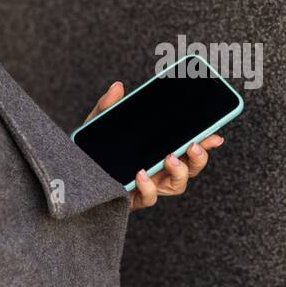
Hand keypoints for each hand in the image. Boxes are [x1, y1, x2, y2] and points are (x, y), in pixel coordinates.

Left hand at [83, 81, 225, 211]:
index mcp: (157, 151)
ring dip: (179, 172)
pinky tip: (141, 174)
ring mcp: (147, 186)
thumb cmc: (88, 150)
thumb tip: (117, 87)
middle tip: (194, 144)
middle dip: (199, 158)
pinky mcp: (132, 199)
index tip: (216, 135)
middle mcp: (157, 171)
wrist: (69, 171)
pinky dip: (148, 186)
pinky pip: (149, 197)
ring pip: (176, 186)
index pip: (188, 148)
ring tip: (170, 157)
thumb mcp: (98, 124)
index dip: (206, 143)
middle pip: (190, 169)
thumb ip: (107, 106)